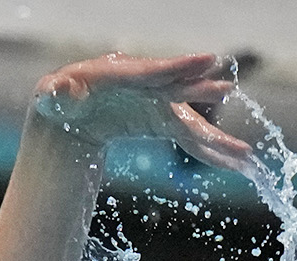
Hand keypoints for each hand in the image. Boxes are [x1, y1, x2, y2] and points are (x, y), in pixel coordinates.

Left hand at [33, 53, 252, 172]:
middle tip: (228, 88)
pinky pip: (190, 139)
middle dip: (202, 92)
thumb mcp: (51, 95)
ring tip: (245, 154)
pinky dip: (211, 152)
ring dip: (217, 138)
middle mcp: (149, 88)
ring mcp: (160, 106)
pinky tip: (237, 164)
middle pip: (180, 91)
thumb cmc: (61, 97)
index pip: (153, 70)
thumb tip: (54, 90)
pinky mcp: (163, 124)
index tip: (207, 59)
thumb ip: (55, 93)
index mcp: (123, 75)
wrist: (74, 110)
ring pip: (192, 122)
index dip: (179, 65)